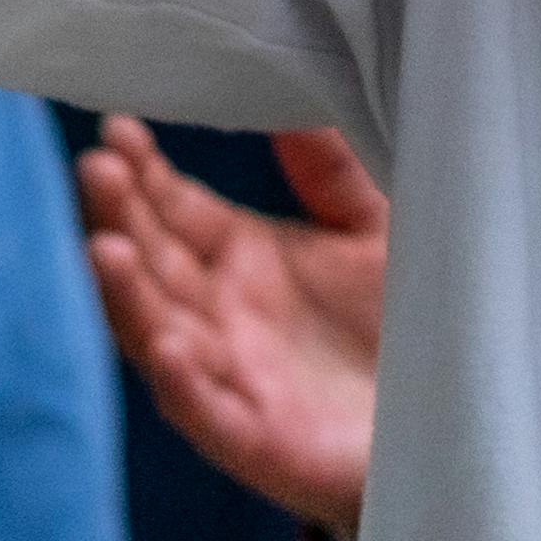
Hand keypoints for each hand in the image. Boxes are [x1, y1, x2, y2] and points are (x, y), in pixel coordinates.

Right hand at [77, 122, 390, 536]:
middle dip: (119, 217)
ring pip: (157, 334)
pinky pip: (207, 412)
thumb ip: (331, 172)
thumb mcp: (373, 229)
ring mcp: (229, 376)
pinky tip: (169, 348)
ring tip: (103, 249)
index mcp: (240, 256)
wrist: (443, 418)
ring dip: (127, 295)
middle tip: (97, 169)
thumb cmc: (399, 321)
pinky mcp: (255, 438)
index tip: (117, 129)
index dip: (143, 172)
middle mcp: (218, 313)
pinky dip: (182, 383)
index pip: (174, 207)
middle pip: (152, 261)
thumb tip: (289, 101)